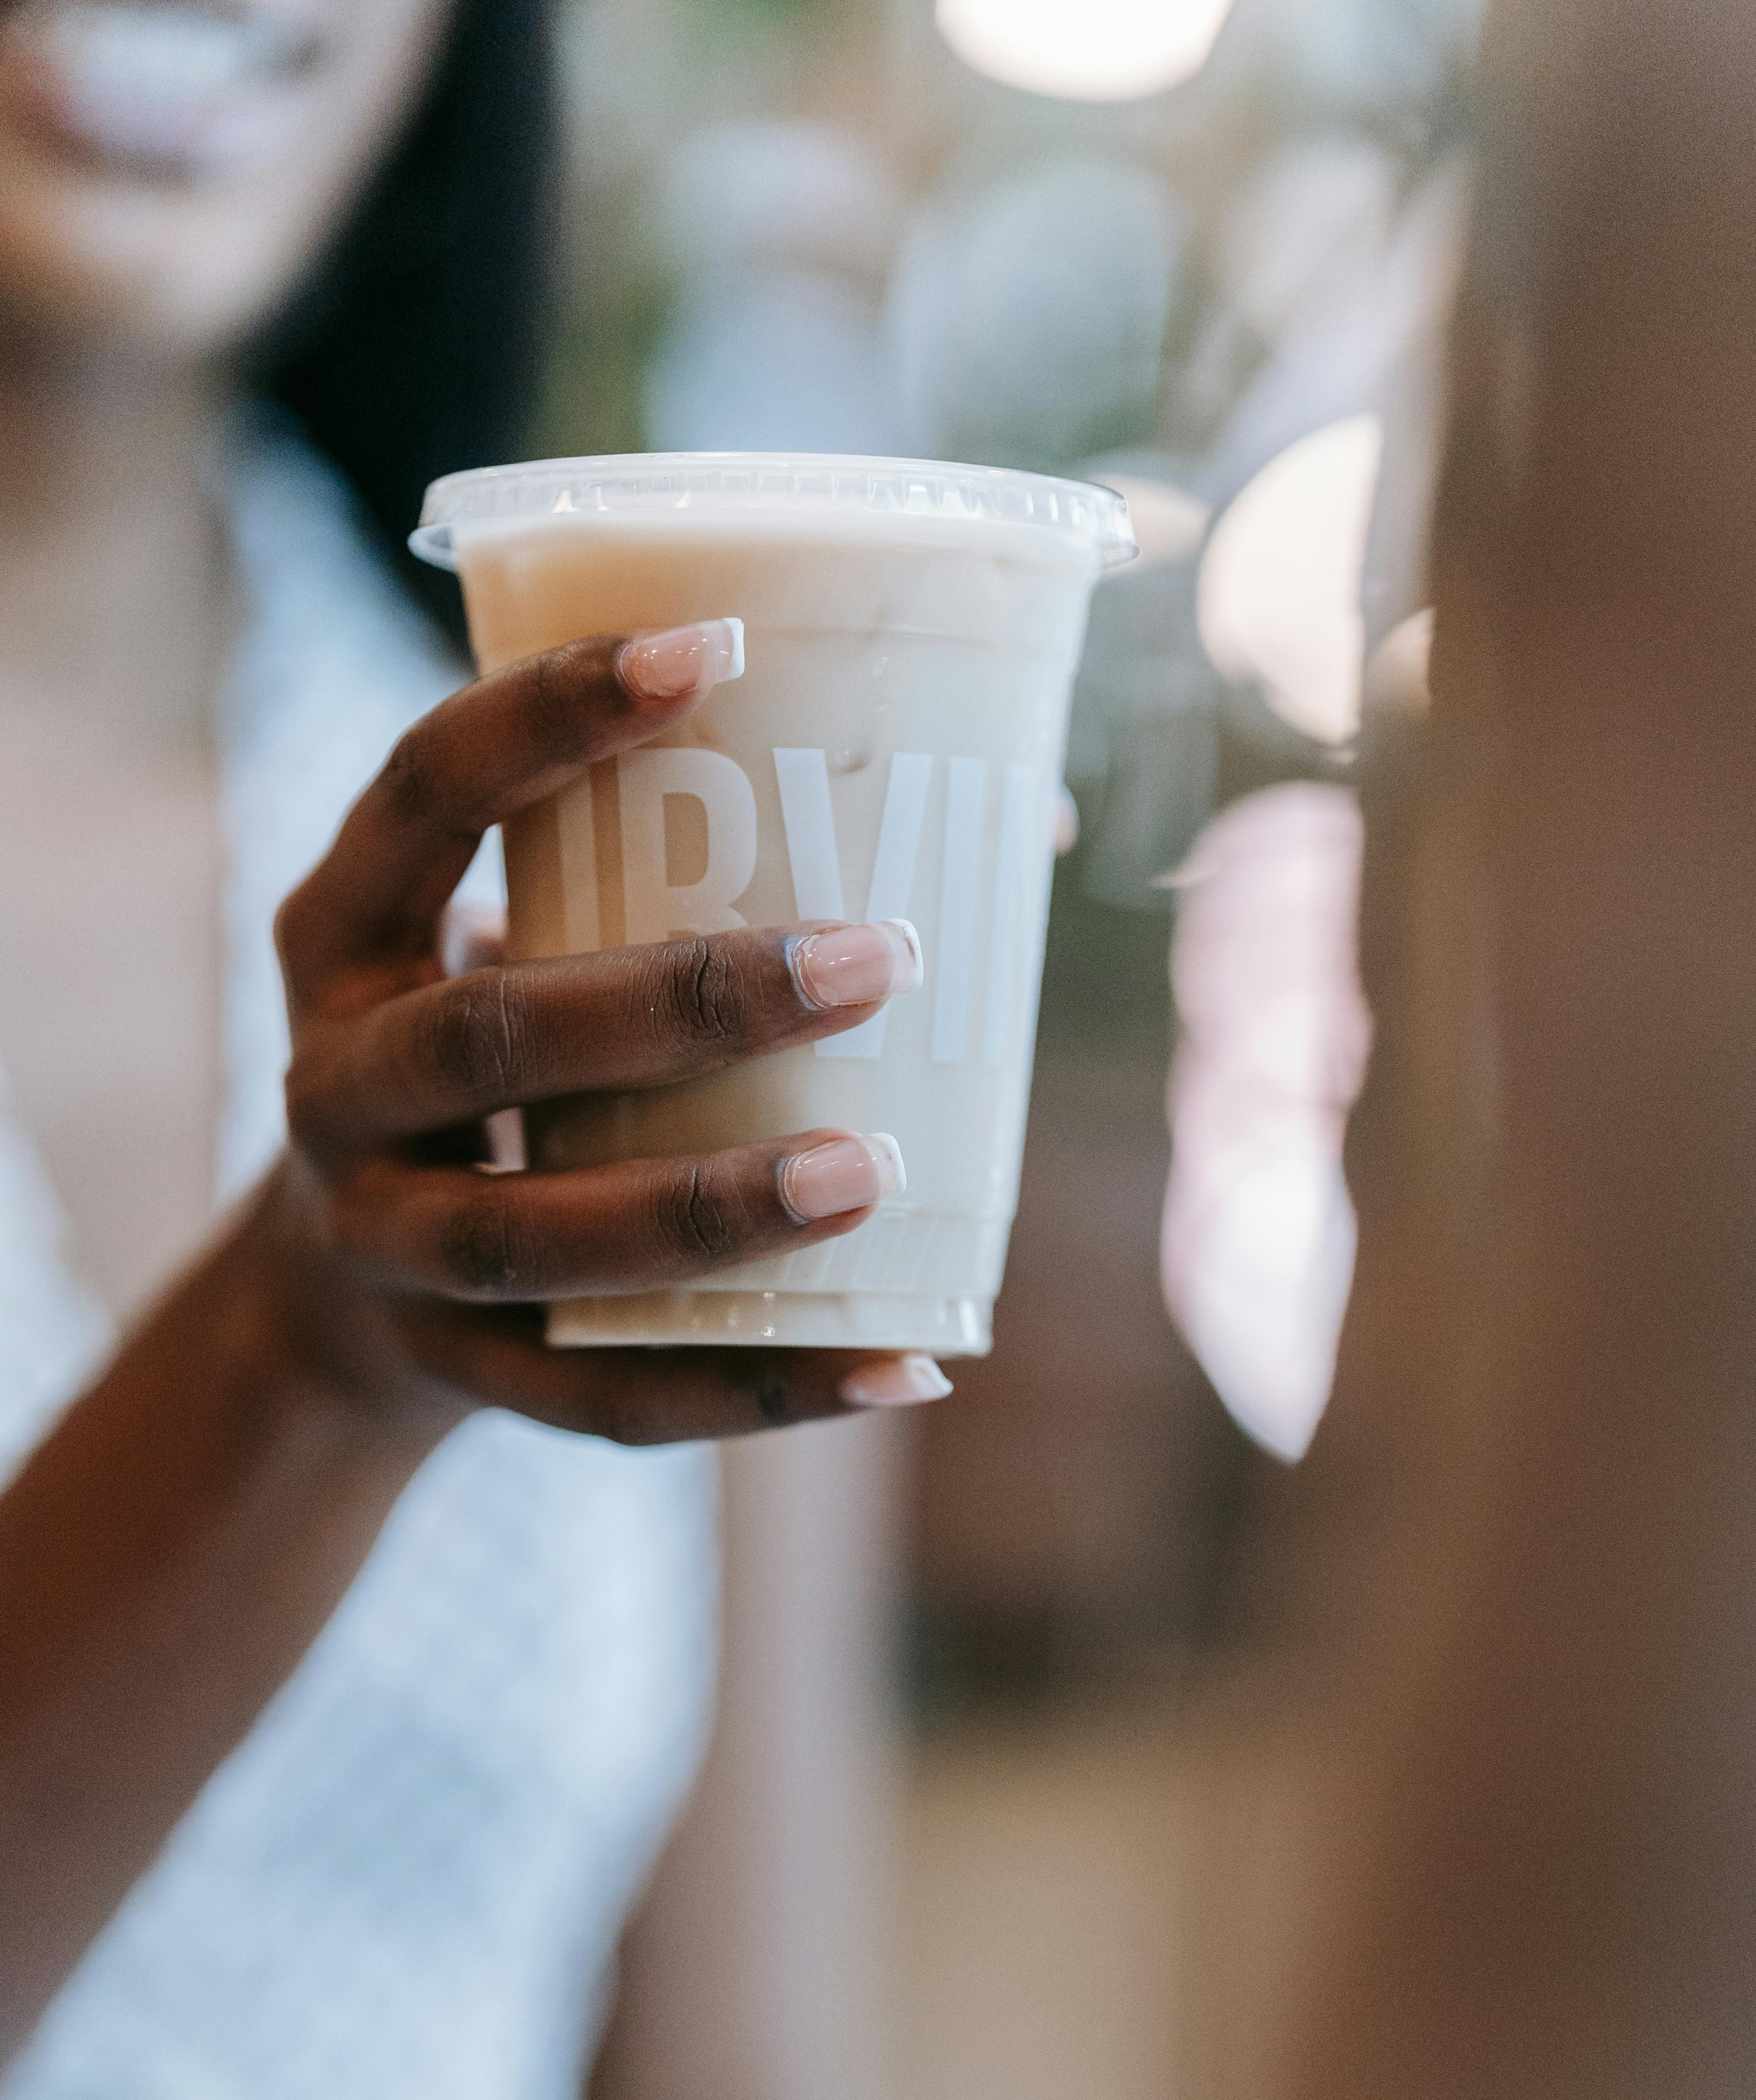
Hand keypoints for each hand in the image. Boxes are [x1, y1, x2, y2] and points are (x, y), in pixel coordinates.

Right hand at [255, 619, 944, 1448]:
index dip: (542, 720)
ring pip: (533, 1237)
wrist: (335, 1294)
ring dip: (707, 1208)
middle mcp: (337, 1082)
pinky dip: (760, 1393)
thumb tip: (1029, 823)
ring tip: (872, 1172)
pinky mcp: (457, 1375)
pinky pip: (608, 1399)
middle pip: (489, 1038)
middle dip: (680, 1001)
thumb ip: (690, 880)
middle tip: (876, 957)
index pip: (423, 791)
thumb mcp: (530, 943)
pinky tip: (902, 1365)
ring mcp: (383, 1241)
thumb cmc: (501, 1055)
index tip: (704, 653)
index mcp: (349, 930)